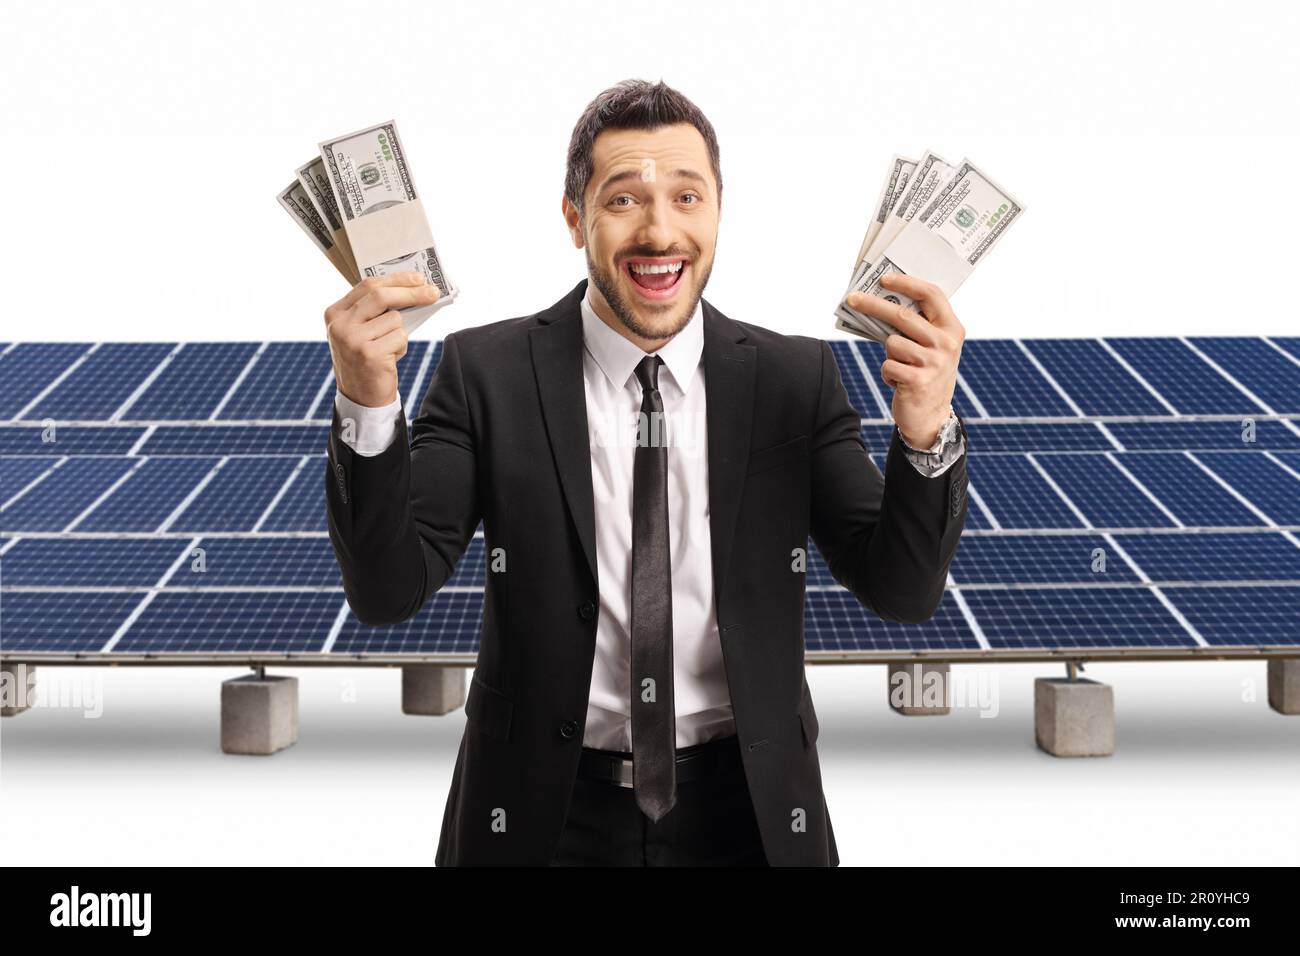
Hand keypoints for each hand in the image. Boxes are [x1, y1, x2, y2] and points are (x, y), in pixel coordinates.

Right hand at [324, 271, 437, 406]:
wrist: (360, 397)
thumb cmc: (366, 360)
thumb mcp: (362, 331)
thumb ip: (377, 310)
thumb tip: (414, 289)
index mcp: (335, 313)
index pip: (368, 285)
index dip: (396, 279)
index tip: (418, 278)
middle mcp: (340, 324)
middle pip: (381, 295)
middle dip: (411, 292)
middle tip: (433, 292)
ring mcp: (352, 339)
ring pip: (395, 319)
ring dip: (401, 333)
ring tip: (389, 348)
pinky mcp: (368, 354)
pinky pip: (399, 338)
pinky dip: (401, 347)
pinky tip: (389, 359)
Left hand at [846, 273, 963, 447]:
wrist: (931, 416)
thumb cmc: (924, 373)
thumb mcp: (928, 347)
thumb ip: (914, 326)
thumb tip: (878, 302)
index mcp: (952, 328)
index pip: (932, 295)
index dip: (907, 283)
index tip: (883, 279)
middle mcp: (947, 343)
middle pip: (903, 315)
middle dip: (873, 305)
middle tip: (851, 298)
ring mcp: (934, 363)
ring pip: (892, 342)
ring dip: (889, 355)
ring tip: (901, 367)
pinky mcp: (919, 381)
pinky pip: (888, 364)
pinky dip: (887, 373)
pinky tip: (899, 382)